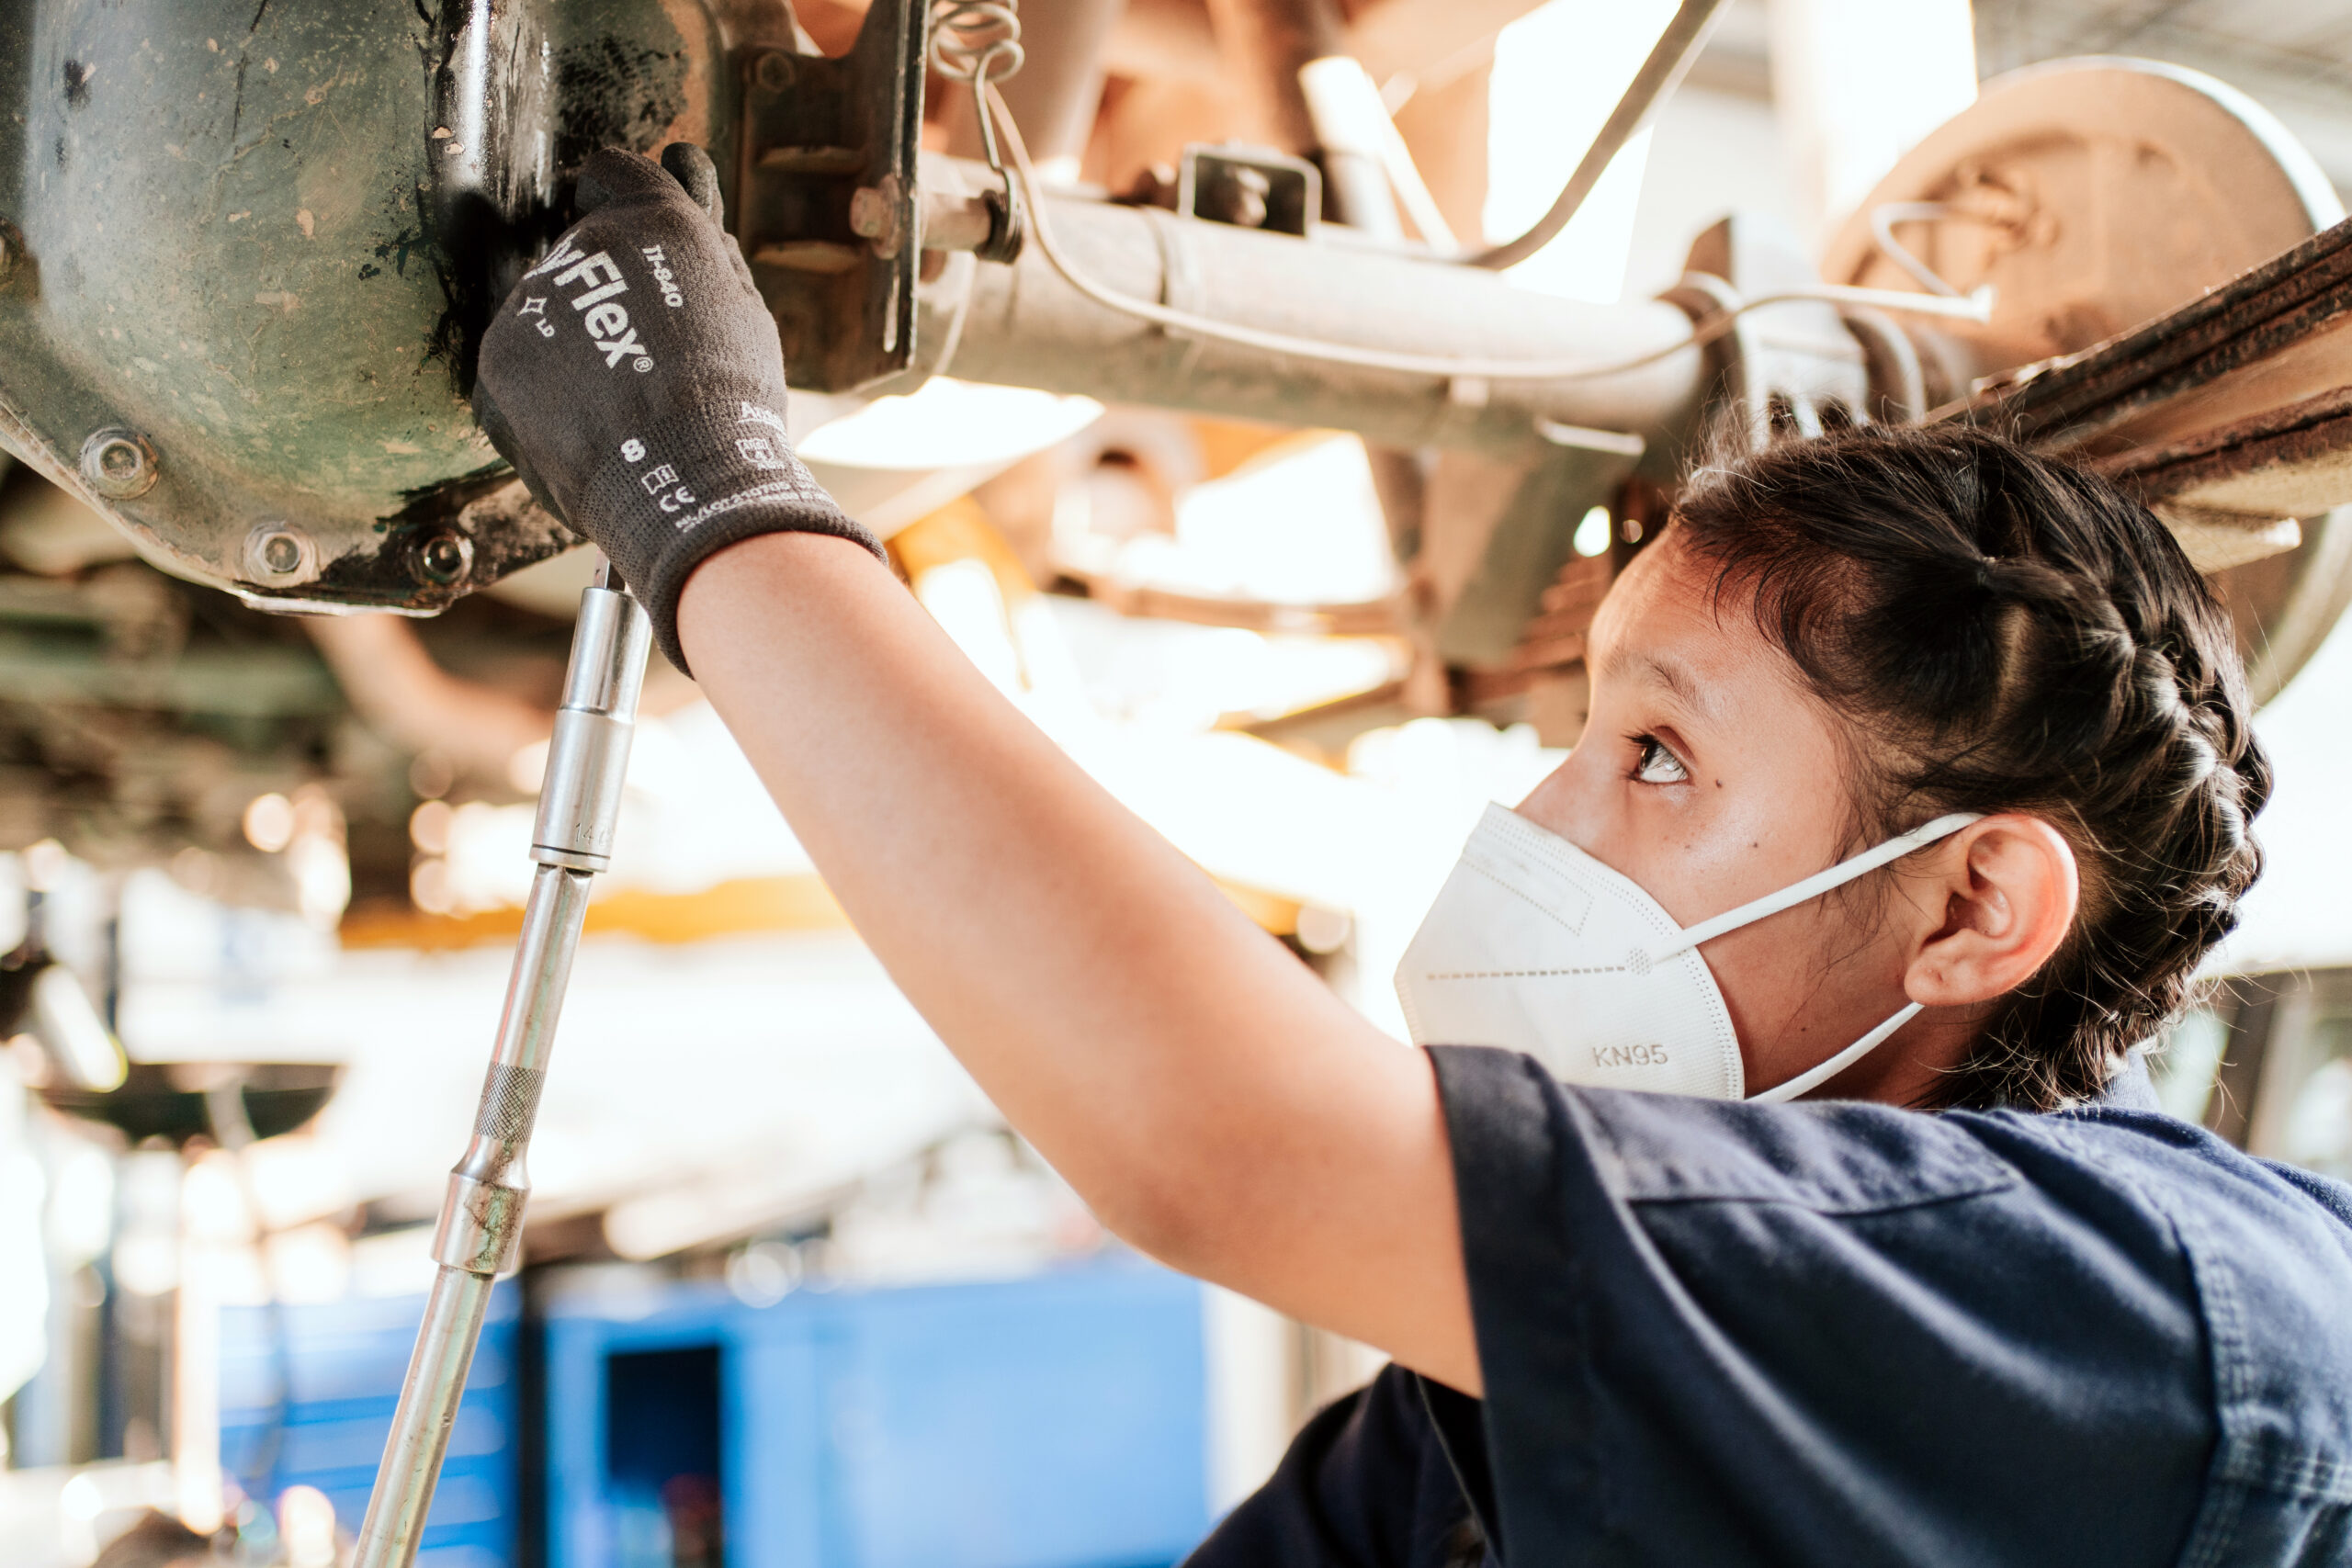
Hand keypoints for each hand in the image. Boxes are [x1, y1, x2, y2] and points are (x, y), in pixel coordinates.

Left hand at [472, 143, 883, 671]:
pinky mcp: (496, 359)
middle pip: (579, 248)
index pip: (611, 172)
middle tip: (646, 351)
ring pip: (547, 307)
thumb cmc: (732, 404)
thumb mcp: (743, 310)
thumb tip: (682, 183)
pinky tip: (589, 422)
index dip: (623, 204)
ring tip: (622, 402)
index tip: (633, 239)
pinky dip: (543, 389)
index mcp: (652, 221)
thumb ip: (703, 248)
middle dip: (605, 286)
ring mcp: (530, 302)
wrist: (685, 486)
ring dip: (574, 340)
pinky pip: (518, 361)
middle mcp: (582, 246)